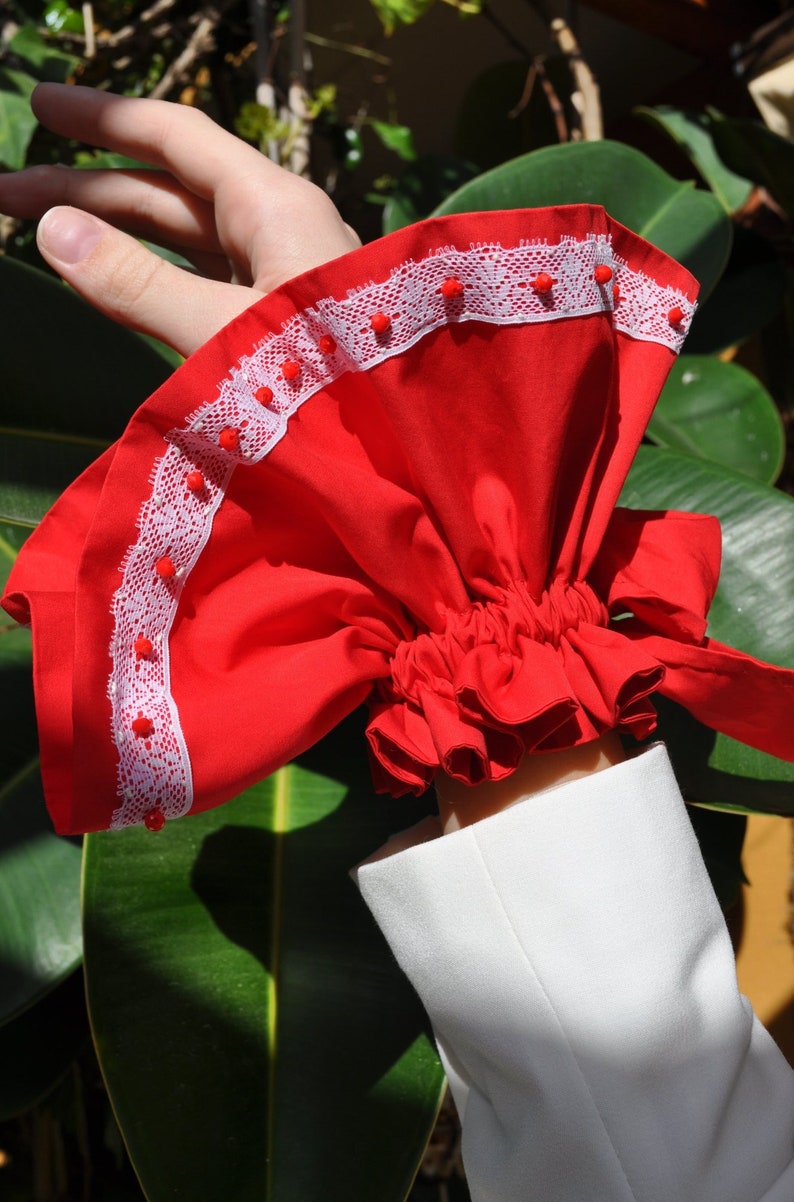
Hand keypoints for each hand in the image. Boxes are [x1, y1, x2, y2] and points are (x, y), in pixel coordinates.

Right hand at [0, 84, 359, 355]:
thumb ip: (139, 286)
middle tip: (7, 195)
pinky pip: (208, 280)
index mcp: (275, 208)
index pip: (177, 139)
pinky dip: (158, 276)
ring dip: (119, 235)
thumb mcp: (221, 333)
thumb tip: (53, 232)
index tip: (42, 106)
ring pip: (187, 238)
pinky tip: (118, 283)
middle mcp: (282, 229)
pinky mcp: (283, 321)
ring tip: (47, 237)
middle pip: (171, 191)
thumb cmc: (326, 388)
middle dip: (89, 189)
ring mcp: (283, 275)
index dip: (105, 119)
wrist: (403, 453)